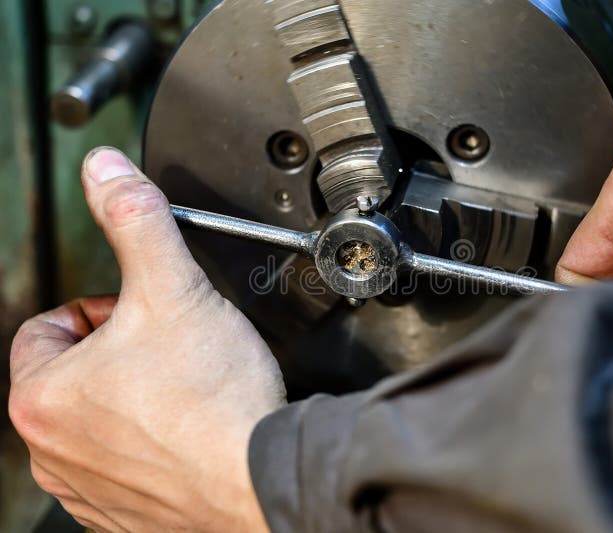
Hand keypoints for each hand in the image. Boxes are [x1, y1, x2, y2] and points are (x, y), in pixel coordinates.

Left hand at [9, 148, 284, 530]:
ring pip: (101, 421)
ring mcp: (88, 490)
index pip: (50, 328)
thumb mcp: (172, 287)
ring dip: (135, 400)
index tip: (145, 316)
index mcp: (41, 396)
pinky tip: (192, 430)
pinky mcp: (126, 516)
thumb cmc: (214, 399)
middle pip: (75, 374)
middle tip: (173, 349)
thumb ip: (135, 219)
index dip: (103, 309)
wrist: (259, 480)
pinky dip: (154, 444)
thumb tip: (105, 169)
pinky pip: (127, 465)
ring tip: (186, 390)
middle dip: (121, 354)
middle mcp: (52, 452)